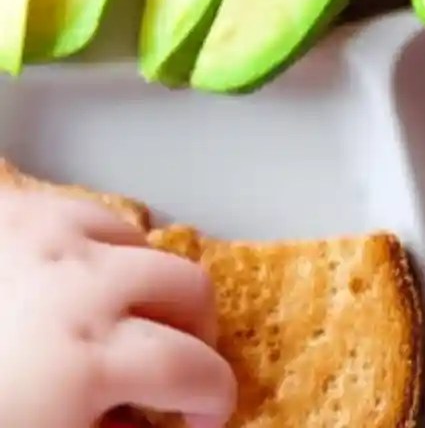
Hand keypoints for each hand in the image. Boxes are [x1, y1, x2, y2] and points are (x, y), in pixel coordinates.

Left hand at [0, 190, 234, 427]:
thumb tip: (146, 424)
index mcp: (86, 363)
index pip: (196, 371)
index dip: (214, 397)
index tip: (204, 416)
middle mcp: (79, 288)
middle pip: (189, 287)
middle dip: (194, 327)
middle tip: (173, 359)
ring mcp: (44, 238)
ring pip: (138, 238)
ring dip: (142, 276)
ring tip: (118, 309)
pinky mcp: (12, 210)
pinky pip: (79, 210)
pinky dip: (88, 243)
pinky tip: (66, 275)